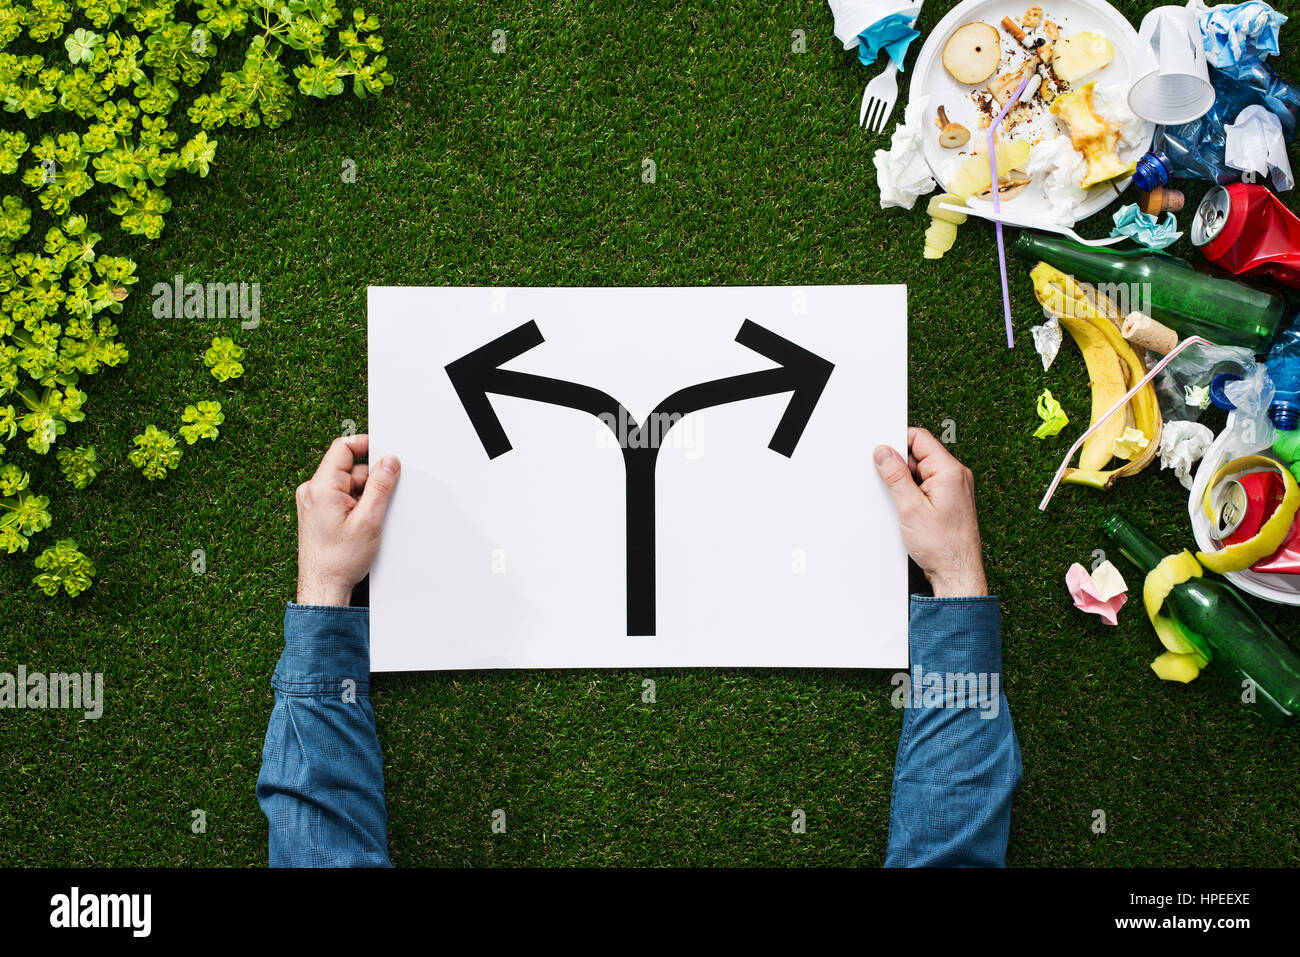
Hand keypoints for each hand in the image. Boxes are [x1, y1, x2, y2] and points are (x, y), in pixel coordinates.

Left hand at [295, 434, 400, 605]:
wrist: (324, 587)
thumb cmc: (339, 560)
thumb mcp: (369, 520)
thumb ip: (381, 486)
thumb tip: (390, 462)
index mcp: (321, 487)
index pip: (343, 448)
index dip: (366, 446)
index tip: (384, 454)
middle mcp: (312, 491)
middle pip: (349, 468)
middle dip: (368, 482)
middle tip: (376, 505)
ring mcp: (312, 502)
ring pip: (347, 484)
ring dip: (362, 497)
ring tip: (364, 523)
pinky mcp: (316, 512)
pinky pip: (340, 497)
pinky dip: (353, 506)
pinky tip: (357, 526)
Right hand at [873, 426, 987, 597]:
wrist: (958, 574)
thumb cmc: (943, 546)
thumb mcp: (910, 508)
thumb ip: (896, 476)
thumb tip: (884, 452)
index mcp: (949, 471)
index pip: (920, 438)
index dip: (897, 441)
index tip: (881, 453)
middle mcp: (955, 476)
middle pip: (919, 455)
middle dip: (899, 467)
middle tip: (890, 486)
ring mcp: (953, 489)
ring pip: (921, 473)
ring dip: (905, 484)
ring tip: (903, 505)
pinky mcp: (949, 501)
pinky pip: (926, 487)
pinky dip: (913, 495)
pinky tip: (908, 511)